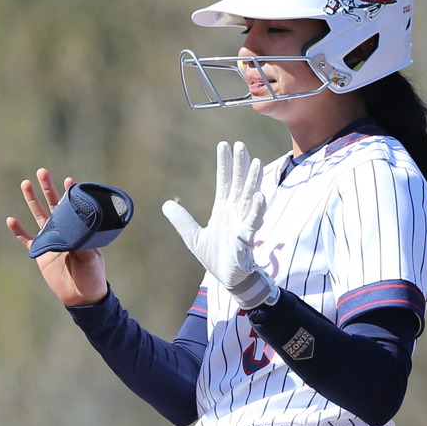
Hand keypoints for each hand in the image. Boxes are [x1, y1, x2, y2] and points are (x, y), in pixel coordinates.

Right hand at [7, 168, 108, 306]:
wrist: (82, 296)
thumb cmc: (93, 275)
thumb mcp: (91, 257)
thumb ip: (82, 244)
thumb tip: (75, 232)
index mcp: (78, 229)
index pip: (73, 207)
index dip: (70, 194)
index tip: (69, 181)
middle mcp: (64, 230)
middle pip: (52, 205)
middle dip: (47, 188)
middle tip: (42, 171)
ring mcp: (51, 240)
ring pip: (38, 216)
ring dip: (32, 200)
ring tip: (26, 183)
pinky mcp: (40, 253)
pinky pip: (27, 240)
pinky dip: (19, 231)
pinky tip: (11, 220)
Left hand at [161, 141, 273, 308]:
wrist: (230, 280)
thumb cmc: (217, 258)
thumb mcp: (194, 237)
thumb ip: (182, 220)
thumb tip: (166, 204)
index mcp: (224, 210)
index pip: (225, 182)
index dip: (224, 164)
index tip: (224, 145)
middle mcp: (236, 213)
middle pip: (239, 184)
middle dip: (240, 165)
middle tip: (241, 145)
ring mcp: (243, 224)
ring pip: (250, 198)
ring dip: (253, 181)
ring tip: (255, 162)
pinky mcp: (247, 239)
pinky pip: (253, 222)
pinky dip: (257, 209)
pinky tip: (259, 195)